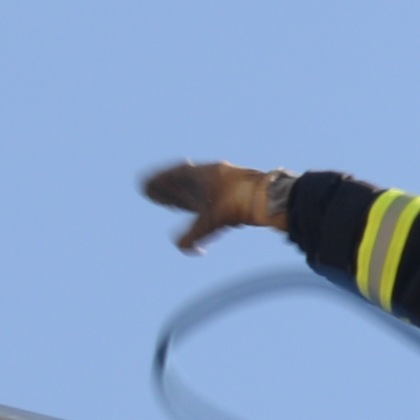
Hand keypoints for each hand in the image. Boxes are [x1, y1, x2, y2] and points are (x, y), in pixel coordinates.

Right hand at [142, 161, 290, 252]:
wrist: (273, 198)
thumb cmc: (240, 204)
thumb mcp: (211, 221)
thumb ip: (193, 235)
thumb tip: (182, 247)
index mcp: (204, 173)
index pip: (175, 174)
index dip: (159, 182)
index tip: (146, 186)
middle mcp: (216, 173)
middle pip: (187, 180)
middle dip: (169, 189)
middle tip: (154, 194)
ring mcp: (230, 179)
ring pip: (203, 186)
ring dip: (187, 194)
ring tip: (175, 203)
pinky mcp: (243, 189)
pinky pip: (217, 193)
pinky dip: (205, 200)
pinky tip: (205, 208)